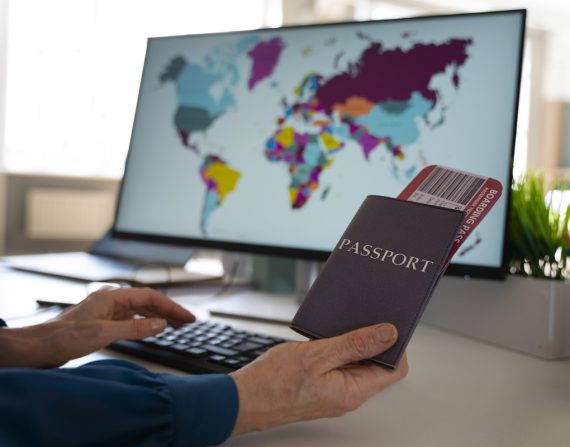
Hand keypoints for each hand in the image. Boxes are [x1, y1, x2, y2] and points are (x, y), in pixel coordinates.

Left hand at [0, 287, 194, 367]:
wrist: (39, 346)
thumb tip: (160, 324)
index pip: (151, 297)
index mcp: (112, 296)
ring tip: (176, 325)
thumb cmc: (64, 337)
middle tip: (187, 321)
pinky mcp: (102, 322)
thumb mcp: (104, 333)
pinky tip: (151, 328)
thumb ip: (135, 328)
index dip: (172, 307)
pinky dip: (145, 323)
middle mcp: (111, 300)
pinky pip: (130, 319)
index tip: (187, 317)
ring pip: (140, 310)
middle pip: (147, 302)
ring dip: (158, 316)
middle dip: (169, 311)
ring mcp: (107, 311)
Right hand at [230, 323, 407, 434]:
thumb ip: (354, 344)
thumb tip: (387, 334)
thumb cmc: (273, 383)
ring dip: (351, 341)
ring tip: (338, 324)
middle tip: (361, 316)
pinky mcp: (321, 384)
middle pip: (375, 364)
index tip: (386, 323)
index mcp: (352, 391)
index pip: (393, 369)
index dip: (395, 345)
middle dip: (371, 338)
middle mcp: (346, 393)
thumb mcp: (317, 355)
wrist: (243, 399)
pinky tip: (323, 335)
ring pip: (355, 362)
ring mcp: (333, 390)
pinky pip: (338, 363)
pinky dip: (336, 346)